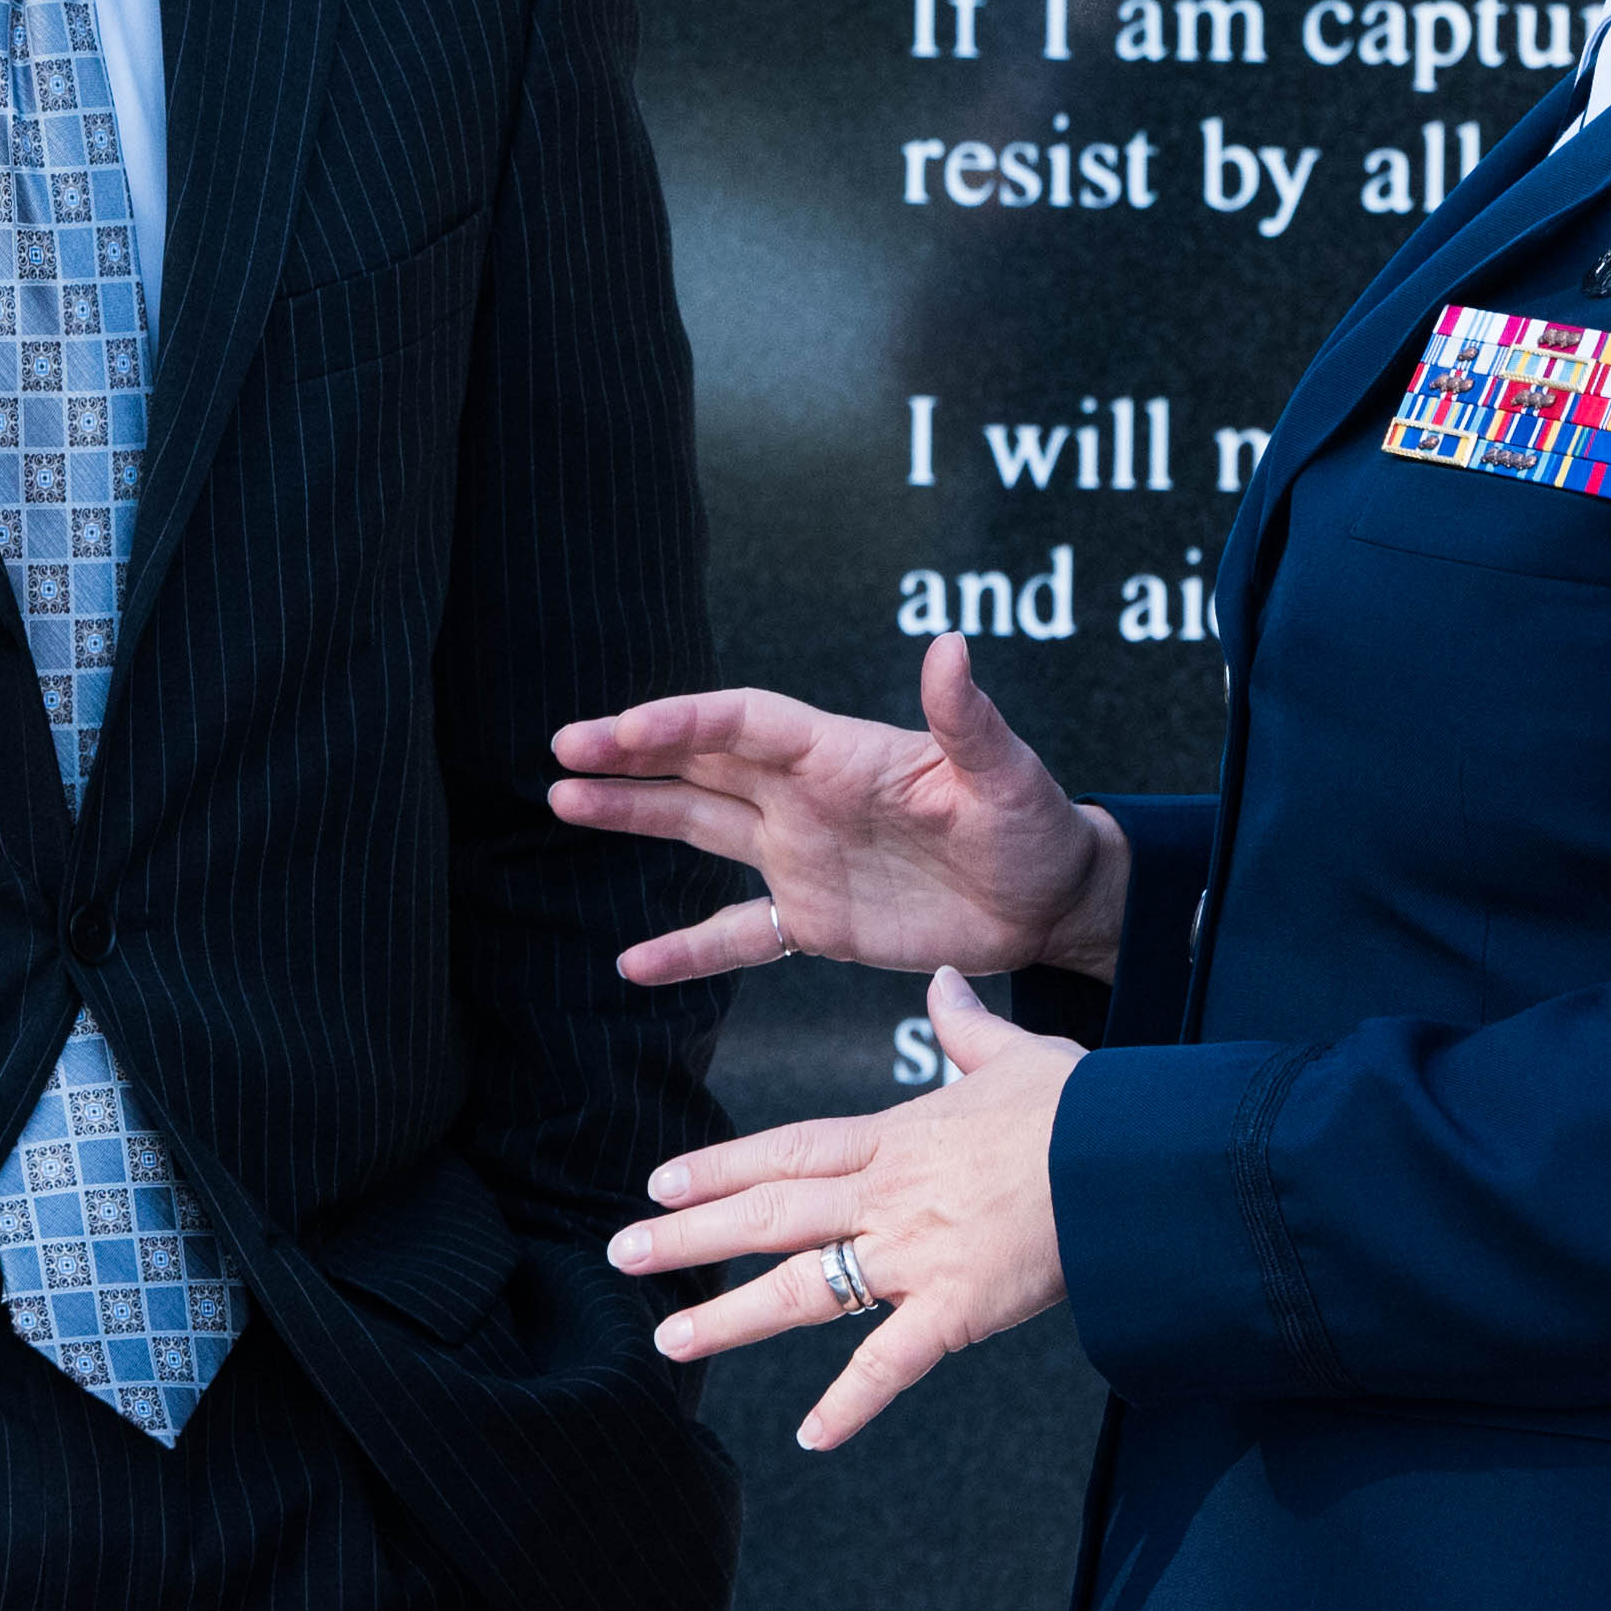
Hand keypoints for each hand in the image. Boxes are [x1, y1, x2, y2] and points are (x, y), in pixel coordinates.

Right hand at [549, 635, 1129, 983]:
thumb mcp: (1007, 773)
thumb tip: (952, 645)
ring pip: (700, 830)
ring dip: (635, 817)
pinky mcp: (815, 918)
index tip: (621, 730)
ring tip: (562, 803)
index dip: (682, 722)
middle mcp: (806, 797)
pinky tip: (633, 965)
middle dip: (631, 755)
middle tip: (561, 749)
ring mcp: (802, 855)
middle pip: (700, 765)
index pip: (743, 725)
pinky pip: (739, 931)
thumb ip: (968, 717)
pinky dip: (688, 948)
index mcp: (840, 753)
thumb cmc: (1035, 825)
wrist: (1049, 899)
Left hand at [608, 969, 1077, 1448]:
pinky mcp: (957, 1309)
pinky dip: (850, 1404)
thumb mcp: (1014, 1053)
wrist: (1132, 1155)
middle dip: (691, 1235)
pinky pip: (890, 1363)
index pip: (786, 1151)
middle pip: (770, 1214)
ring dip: (733, 1316)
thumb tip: (943, 981)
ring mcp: (916, 1254)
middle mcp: (889, 1195)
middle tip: (623, 1254)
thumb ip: (964, 1027)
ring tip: (669, 1339)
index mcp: (897, 1137)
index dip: (719, 1166)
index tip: (662, 1180)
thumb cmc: (1080, 1106)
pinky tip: (810, 1436)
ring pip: (806, 1287)